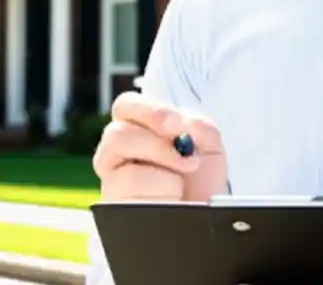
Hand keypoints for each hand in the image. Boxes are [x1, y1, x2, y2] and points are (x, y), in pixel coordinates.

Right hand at [92, 91, 227, 202]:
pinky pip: (133, 200)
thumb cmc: (201, 179)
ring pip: (126, 175)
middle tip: (187, 158)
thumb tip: (182, 125)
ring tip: (181, 185)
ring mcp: (113, 183)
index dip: (150, 111)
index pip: (126, 106)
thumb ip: (199, 126)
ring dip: (164, 178)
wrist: (203, 216)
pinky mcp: (116, 211)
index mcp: (138, 128)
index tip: (177, 125)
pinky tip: (172, 202)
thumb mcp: (210, 146)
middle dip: (157, 146)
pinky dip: (162, 198)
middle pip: (117, 136)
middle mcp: (117, 153)